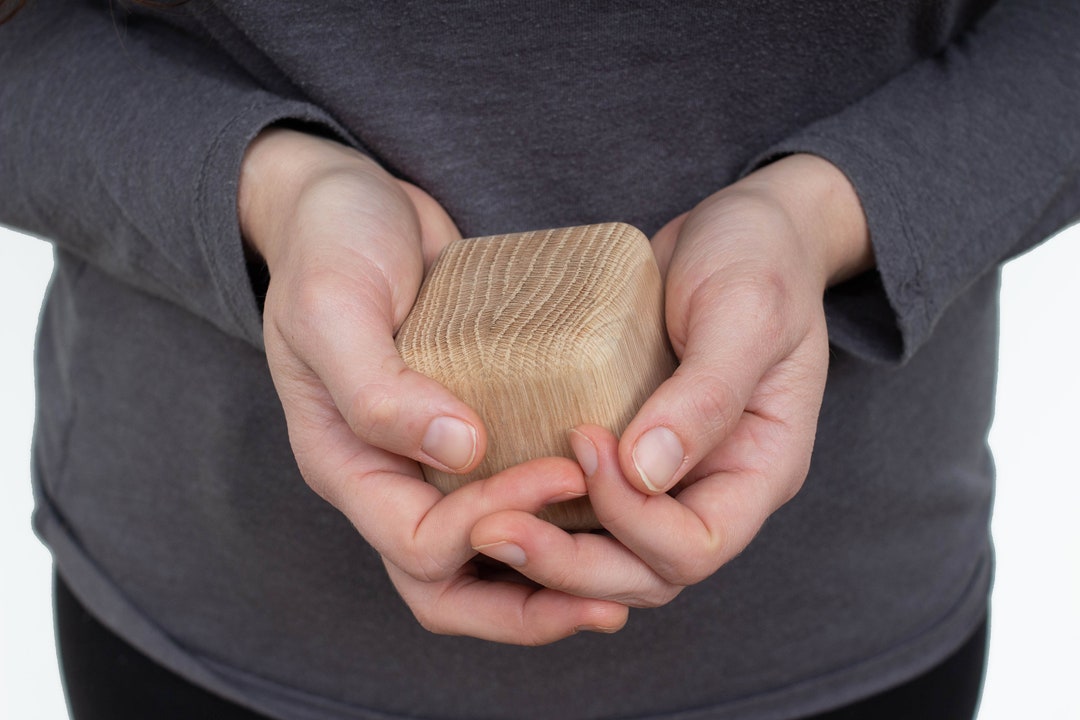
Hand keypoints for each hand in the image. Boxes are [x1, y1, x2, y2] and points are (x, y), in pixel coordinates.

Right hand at [239, 128, 626, 641]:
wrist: (353, 201)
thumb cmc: (331, 245)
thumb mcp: (334, 304)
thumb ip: (378, 385)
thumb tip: (459, 453)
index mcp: (345, 462)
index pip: (418, 543)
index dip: (492, 524)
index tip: (562, 472)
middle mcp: (386, 477)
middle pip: (447, 587)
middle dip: (524, 604)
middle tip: (606, 596)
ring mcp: (426, 462)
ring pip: (482, 562)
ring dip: (545, 583)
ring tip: (618, 580)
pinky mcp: (469, 432)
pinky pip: (507, 502)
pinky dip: (551, 525)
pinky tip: (609, 511)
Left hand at [471, 153, 871, 605]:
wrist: (736, 226)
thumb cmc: (757, 258)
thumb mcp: (744, 312)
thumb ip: (705, 393)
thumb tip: (644, 473)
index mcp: (759, 469)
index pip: (696, 547)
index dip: (632, 521)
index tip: (584, 441)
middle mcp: (713, 487)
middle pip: (644, 573)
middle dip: (569, 564)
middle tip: (492, 527)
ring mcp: (669, 475)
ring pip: (609, 556)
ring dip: (548, 553)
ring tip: (482, 521)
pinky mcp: (626, 450)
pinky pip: (584, 506)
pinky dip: (542, 511)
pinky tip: (490, 493)